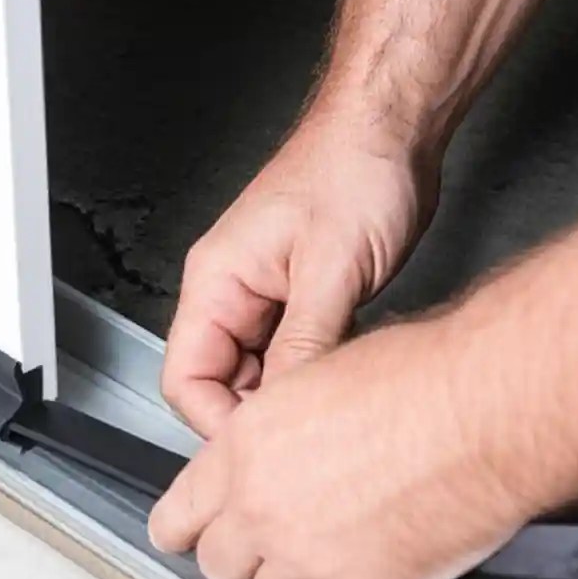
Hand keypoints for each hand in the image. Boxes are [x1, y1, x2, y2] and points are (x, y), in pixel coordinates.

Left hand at [148, 320, 533, 578]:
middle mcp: (263, 508)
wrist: (485, 409)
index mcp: (242, 448)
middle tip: (272, 535)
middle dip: (242, 551)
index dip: (182, 526)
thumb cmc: (416, 378)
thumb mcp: (309, 382)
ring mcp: (310, 557)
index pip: (180, 513)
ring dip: (296, 574)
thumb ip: (267, 434)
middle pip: (220, 563)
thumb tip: (262, 459)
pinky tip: (377, 553)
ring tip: (336, 538)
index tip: (182, 533)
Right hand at [162, 112, 439, 437]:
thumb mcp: (331, 268)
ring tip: (329, 411)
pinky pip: (290, 356)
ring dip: (288, 396)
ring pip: (257, 374)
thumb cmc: (352, 169)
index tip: (260, 447)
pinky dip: (311, 375)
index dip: (216, 422)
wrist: (392, 131)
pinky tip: (342, 383)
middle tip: (305, 437)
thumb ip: (305, 343)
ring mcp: (265, 297)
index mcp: (215, 282)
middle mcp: (230, 293)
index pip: (185, 379)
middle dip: (256, 415)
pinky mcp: (299, 298)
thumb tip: (288, 407)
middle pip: (217, 383)